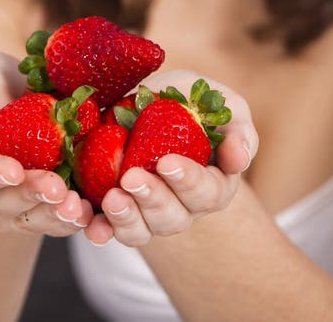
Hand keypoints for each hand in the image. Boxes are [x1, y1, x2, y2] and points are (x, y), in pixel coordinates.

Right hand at [0, 48, 93, 235]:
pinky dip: (71, 218)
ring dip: (55, 214)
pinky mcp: (35, 201)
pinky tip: (90, 213)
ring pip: (30, 217)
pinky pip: (52, 216)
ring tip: (77, 207)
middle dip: (31, 195)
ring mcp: (5, 203)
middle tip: (56, 187)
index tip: (13, 168)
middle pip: (3, 203)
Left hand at [84, 68, 258, 246]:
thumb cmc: (193, 103)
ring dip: (127, 218)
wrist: (151, 102)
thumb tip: (239, 158)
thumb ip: (237, 129)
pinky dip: (101, 229)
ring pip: (143, 230)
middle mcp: (184, 207)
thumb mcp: (222, 104)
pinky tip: (92, 224)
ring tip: (111, 199)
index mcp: (214, 184)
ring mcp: (149, 212)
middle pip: (173, 218)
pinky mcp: (120, 209)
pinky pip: (111, 229)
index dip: (188, 181)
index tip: (167, 162)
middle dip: (152, 199)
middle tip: (132, 178)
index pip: (208, 193)